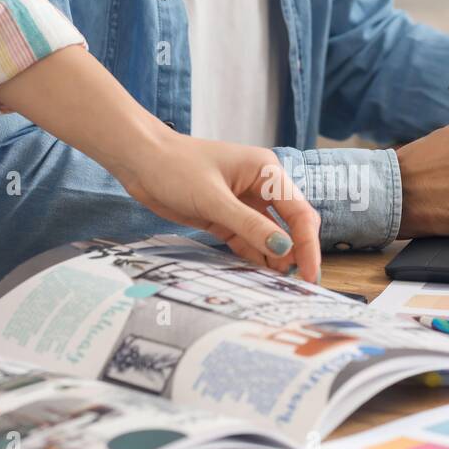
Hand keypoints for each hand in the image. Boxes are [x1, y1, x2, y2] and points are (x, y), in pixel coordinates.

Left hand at [114, 131, 321, 281]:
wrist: (138, 161)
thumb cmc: (175, 167)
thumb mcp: (214, 199)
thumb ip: (250, 226)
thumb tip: (284, 250)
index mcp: (266, 172)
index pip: (299, 213)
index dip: (308, 245)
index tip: (310, 274)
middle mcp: (260, 187)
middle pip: (289, 225)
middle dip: (295, 253)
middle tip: (297, 285)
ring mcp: (243, 203)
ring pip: (269, 237)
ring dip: (274, 259)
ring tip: (278, 287)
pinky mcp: (225, 217)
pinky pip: (247, 241)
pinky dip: (254, 258)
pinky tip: (259, 277)